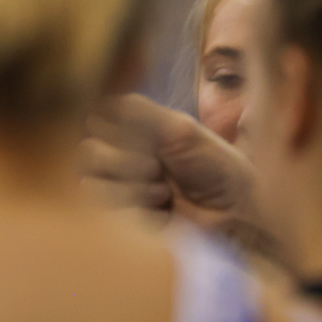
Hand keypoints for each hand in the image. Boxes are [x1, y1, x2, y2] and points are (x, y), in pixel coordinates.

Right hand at [81, 94, 259, 231]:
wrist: (235, 215)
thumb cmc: (215, 167)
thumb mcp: (179, 129)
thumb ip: (136, 111)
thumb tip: (97, 101)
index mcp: (133, 130)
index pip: (95, 118)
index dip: (115, 128)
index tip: (147, 136)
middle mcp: (120, 157)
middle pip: (87, 150)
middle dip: (124, 159)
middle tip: (157, 167)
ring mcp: (118, 190)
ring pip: (89, 178)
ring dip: (129, 185)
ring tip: (164, 192)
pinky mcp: (120, 219)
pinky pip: (100, 207)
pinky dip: (132, 205)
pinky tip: (160, 210)